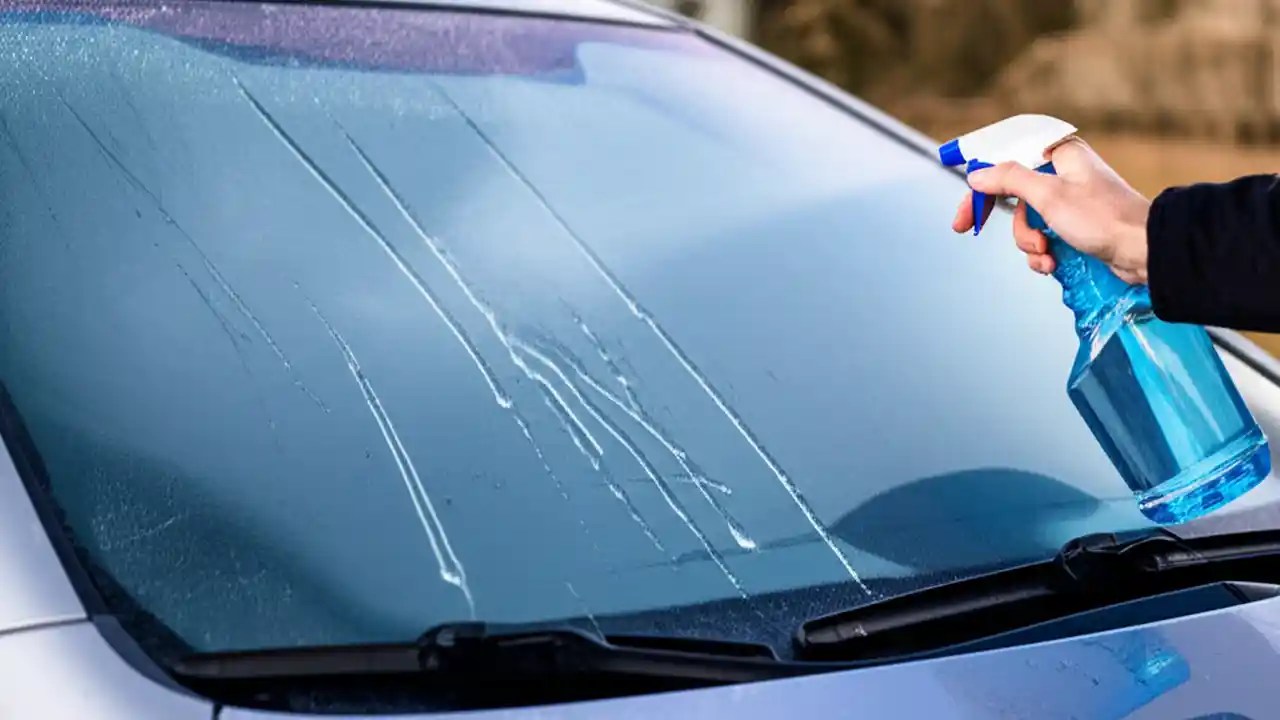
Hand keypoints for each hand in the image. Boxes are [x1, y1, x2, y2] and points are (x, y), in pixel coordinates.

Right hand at [950, 138, 1152, 284]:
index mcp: (1059, 154)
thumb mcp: (1048, 195)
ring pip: (1025, 221)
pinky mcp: (1075, 227)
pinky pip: (1042, 238)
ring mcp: (1069, 202)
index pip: (1007, 157)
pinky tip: (1053, 264)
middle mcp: (1063, 174)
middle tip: (966, 227)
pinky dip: (1041, 254)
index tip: (962, 196)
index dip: (980, 178)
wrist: (1145, 251)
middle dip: (1005, 219)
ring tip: (1045, 254)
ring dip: (1028, 243)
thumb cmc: (1103, 218)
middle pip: (1011, 192)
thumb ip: (1008, 180)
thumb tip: (977, 174)